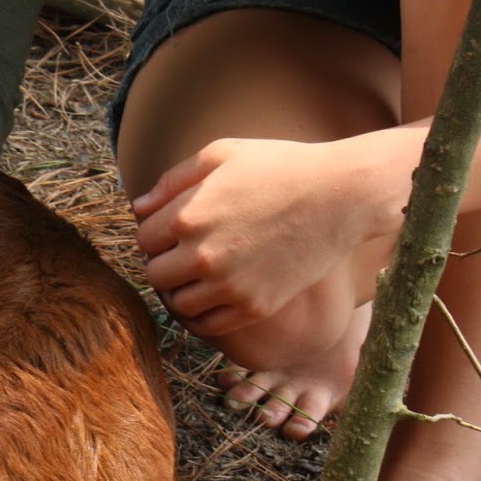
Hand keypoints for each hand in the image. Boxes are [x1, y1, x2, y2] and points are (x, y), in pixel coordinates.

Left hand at [131, 137, 387, 336]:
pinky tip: (210, 298)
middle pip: (155, 274)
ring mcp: (229, 285)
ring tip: (198, 276)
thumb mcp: (222, 154)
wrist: (342, 195)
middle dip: (165, 262)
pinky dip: (201, 316)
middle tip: (185, 253)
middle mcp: (202, 255)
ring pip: (177, 303)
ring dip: (181, 290)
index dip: (157, 233)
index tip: (175, 229)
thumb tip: (138, 208)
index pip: (144, 238)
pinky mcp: (255, 306)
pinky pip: (207, 326)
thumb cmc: (281, 167)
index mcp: (187, 216)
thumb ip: (173, 181)